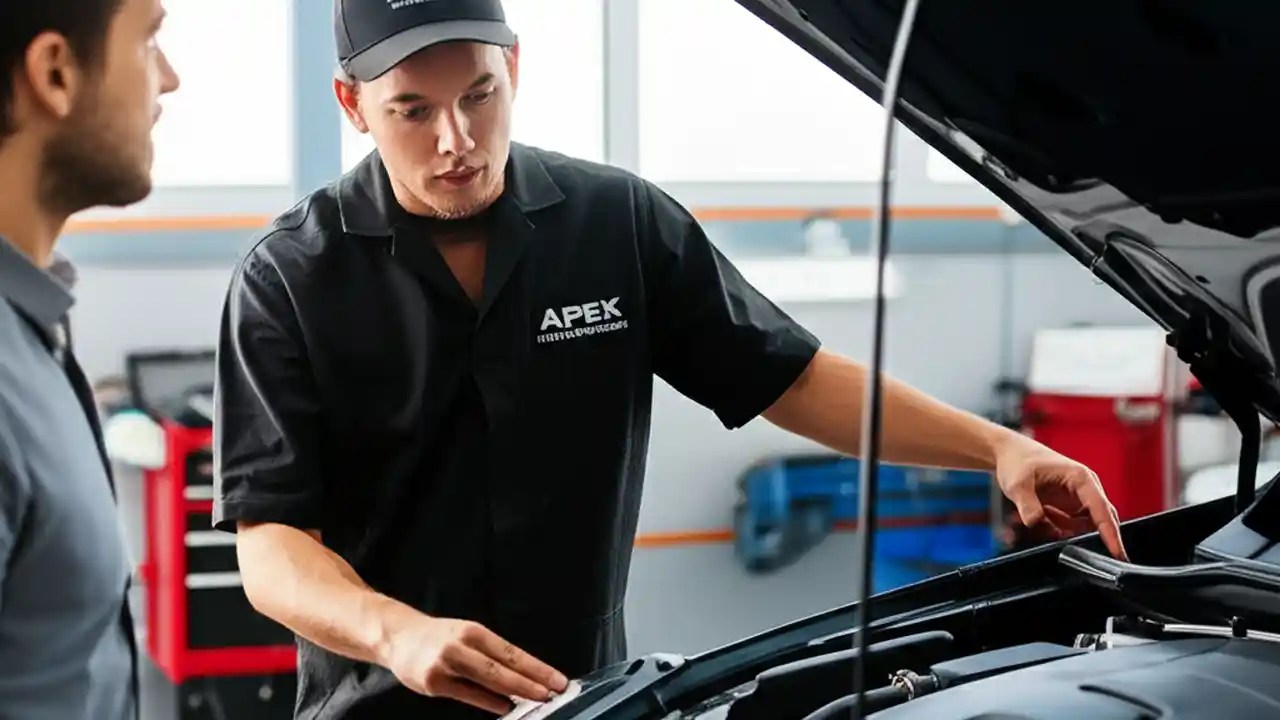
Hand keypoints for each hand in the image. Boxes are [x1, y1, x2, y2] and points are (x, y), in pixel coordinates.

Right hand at [382, 614, 569, 714]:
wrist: (399, 637)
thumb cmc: (439, 637)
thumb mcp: (467, 635)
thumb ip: (492, 655)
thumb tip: (525, 674)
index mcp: (474, 631)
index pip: (513, 652)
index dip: (537, 668)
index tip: (557, 679)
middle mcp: (461, 645)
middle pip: (503, 667)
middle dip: (532, 681)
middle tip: (553, 692)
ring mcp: (446, 664)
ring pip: (487, 680)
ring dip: (515, 691)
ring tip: (536, 699)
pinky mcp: (433, 682)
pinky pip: (467, 694)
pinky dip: (489, 702)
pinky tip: (505, 707)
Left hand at [992, 432, 1127, 560]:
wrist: (1008, 453)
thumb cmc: (1018, 461)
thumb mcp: (1017, 484)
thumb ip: (1027, 506)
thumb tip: (1035, 522)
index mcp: (1081, 478)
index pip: (1101, 509)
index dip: (1110, 533)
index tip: (1117, 554)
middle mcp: (1085, 488)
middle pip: (1102, 519)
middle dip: (1098, 537)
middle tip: (1089, 554)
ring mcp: (1078, 498)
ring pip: (1085, 525)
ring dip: (1066, 527)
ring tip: (1044, 511)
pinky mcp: (1068, 505)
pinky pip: (1070, 525)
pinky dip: (1058, 526)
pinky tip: (1043, 512)